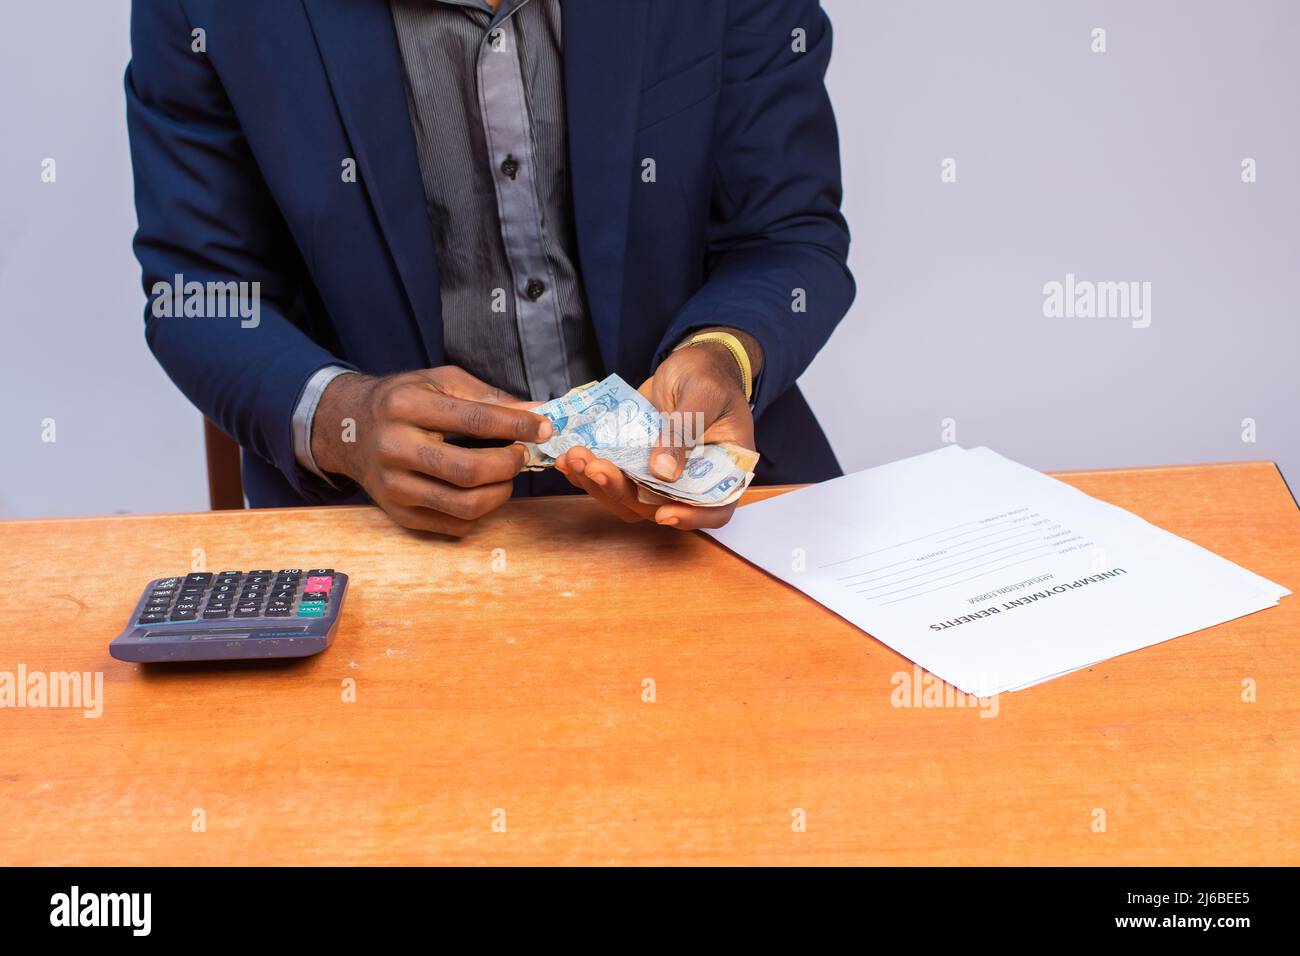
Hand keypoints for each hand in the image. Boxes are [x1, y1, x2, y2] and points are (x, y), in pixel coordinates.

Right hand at [311, 366, 550, 536]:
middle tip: (521, 455)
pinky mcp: (399, 513)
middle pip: (470, 470)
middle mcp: (394, 448)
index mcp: (405, 407)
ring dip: (500, 492)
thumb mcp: (440, 382)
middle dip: (509, 464)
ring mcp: (394, 487)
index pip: (475, 421)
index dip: (517, 426)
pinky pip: (454, 524)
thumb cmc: (403, 401)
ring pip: (465, 505)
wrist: (347, 429)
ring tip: (505, 474)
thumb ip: (489, 397)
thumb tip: (538, 411)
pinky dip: (480, 511)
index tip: (543, 428)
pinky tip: (482, 490)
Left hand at [555, 334, 758, 530]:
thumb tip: (663, 473)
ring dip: (599, 484)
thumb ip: (683, 431)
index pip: (716, 508)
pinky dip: (588, 472)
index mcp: (723, 468)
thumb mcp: (702, 393)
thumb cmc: (708, 374)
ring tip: (574, 458)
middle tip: (594, 466)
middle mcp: (692, 480)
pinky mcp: (635, 463)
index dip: (691, 518)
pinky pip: (613, 477)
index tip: (663, 514)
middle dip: (622, 491)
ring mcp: (661, 474)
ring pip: (630, 497)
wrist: (691, 363)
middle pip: (659, 505)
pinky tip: (568, 457)